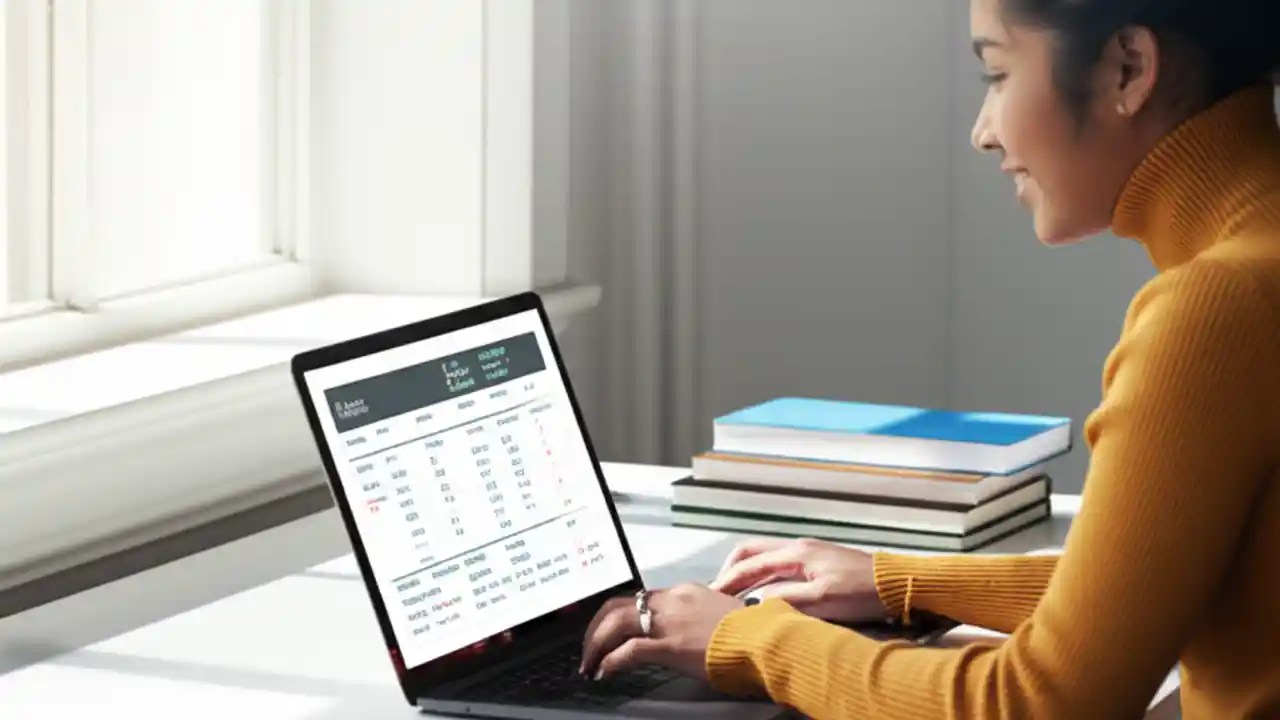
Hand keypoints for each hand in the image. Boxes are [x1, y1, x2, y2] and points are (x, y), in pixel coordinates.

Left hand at [580, 583, 743, 680]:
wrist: (765, 639)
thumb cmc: (751, 633)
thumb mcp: (719, 615)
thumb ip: (698, 617)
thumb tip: (688, 629)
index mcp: (684, 592)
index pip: (639, 598)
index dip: (618, 615)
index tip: (609, 630)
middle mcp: (672, 600)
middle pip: (617, 605)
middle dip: (596, 628)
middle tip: (589, 649)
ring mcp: (670, 622)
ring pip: (615, 623)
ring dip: (596, 644)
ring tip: (590, 664)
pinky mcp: (670, 645)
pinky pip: (630, 650)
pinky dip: (611, 661)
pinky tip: (606, 671)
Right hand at [710, 537, 886, 621]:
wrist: (895, 584)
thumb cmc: (860, 592)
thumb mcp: (821, 600)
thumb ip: (785, 599)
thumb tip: (754, 602)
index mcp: (795, 554)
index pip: (750, 563)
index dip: (728, 580)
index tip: (711, 595)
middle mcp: (798, 547)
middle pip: (753, 551)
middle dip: (732, 570)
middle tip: (718, 590)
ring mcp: (808, 553)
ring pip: (766, 557)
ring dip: (747, 573)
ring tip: (735, 593)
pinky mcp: (818, 562)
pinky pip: (780, 564)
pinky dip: (763, 575)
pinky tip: (764, 592)